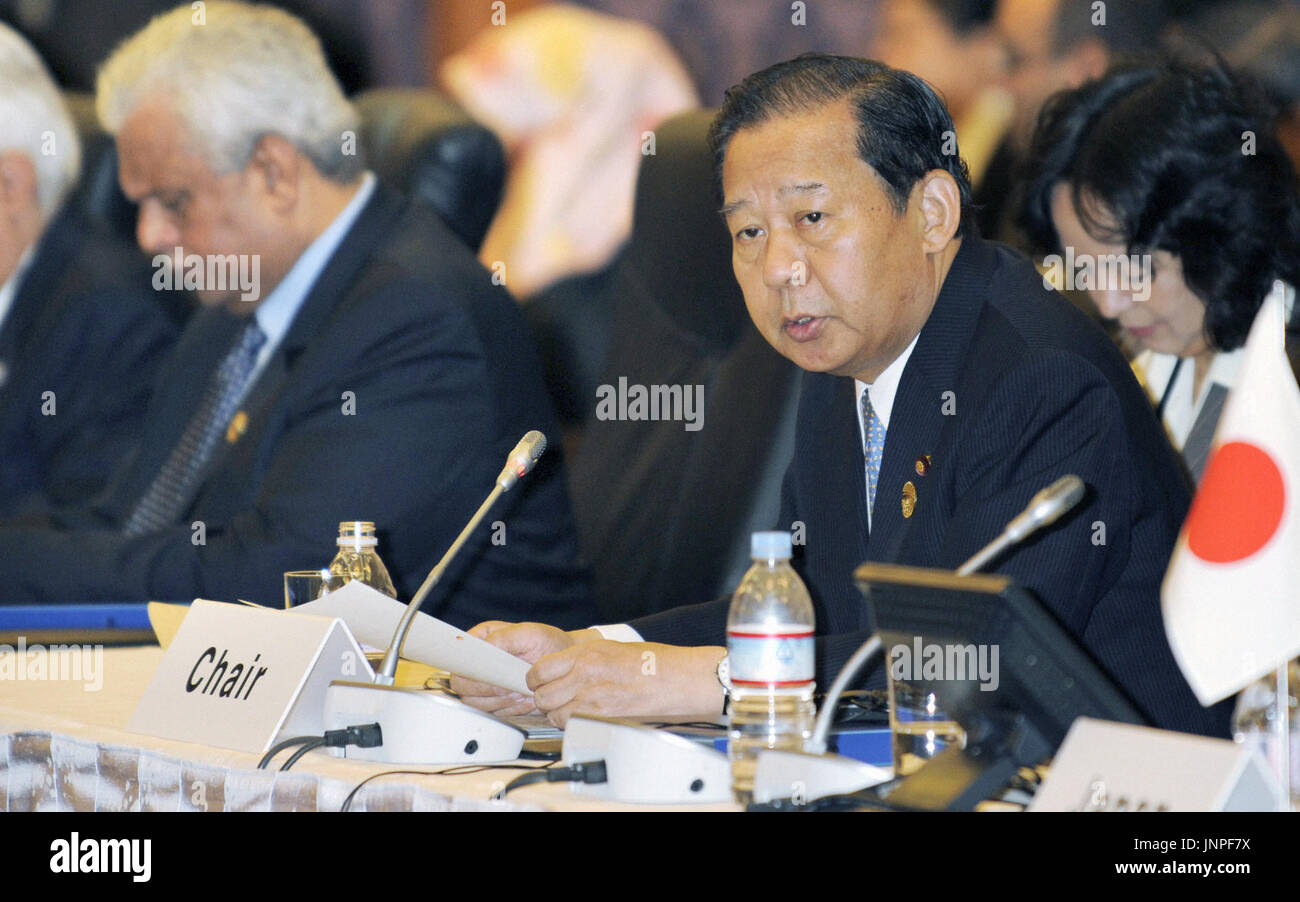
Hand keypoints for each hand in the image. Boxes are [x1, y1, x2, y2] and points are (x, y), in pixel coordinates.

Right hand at [449, 621, 590, 715]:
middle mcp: (479, 663)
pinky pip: (494, 713)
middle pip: (462, 684)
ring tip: (521, 690)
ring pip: (476, 702)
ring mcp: (486, 685)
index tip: (484, 671)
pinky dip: (510, 709)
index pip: (458, 657)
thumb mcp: (530, 633)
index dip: (466, 667)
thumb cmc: (547, 645)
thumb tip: (486, 646)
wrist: (563, 665)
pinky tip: (525, 699)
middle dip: (486, 687)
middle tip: (507, 684)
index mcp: (481, 640)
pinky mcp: (497, 702)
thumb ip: (506, 637)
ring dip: (500, 700)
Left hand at [526, 641, 726, 727]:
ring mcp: (592, 700)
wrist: (676, 679)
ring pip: (553, 714)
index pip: (540, 669)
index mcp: (586, 655)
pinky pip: (572, 725)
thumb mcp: (611, 648)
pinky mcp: (602, 719)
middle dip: (544, 696)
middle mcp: (584, 676)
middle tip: (554, 695)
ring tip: (570, 706)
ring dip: (557, 712)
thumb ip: (583, 658)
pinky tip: (584, 715)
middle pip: (541, 694)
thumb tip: (562, 667)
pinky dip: (572, 724)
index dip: (536, 678)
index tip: (540, 680)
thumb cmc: (652, 662)